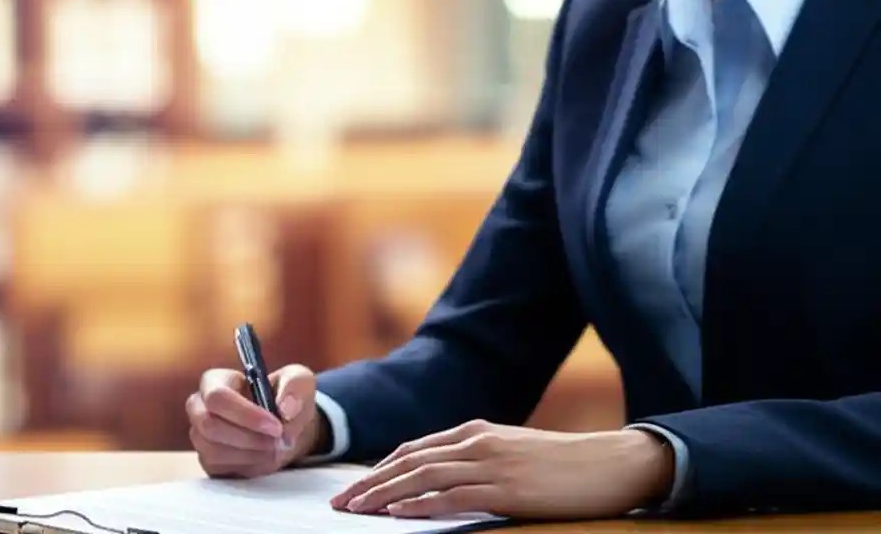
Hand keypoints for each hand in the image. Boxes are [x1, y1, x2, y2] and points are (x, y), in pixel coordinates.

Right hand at [186, 365, 322, 477]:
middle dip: (248, 438)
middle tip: (277, 440)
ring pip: (214, 451)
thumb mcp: (299, 381)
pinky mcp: (207, 460)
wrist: (286, 427)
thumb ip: (296, 386)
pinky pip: (219, 469)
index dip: (245, 414)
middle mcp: (200, 407)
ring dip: (250, 454)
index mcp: (216, 380)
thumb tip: (286, 408)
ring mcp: (200, 435)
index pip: (217, 396)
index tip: (276, 426)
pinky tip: (263, 457)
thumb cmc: (286, 398)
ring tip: (274, 448)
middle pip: (210, 426)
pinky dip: (247, 467)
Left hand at [331, 420, 672, 519]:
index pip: (413, 449)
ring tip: (356, 510)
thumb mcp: (510, 453)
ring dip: (384, 494)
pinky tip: (397, 516)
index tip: (354, 487)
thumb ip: (475, 461)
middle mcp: (476, 442)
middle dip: (370, 482)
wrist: (608, 465)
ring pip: (422, 477)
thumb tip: (439, 480)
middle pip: (408, 461)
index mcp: (475, 431)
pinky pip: (452, 497)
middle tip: (339, 502)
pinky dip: (420, 505)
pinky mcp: (506, 489)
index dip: (379, 469)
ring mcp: (490, 464)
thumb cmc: (561, 466)